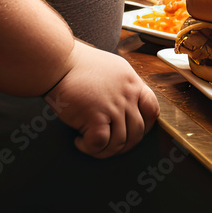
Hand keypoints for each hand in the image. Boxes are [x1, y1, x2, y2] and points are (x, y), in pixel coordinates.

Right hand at [45, 42, 159, 157]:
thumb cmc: (78, 64)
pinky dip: (89, 149)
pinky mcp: (95, 116)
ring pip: (119, 143)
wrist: (58, 62)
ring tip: (89, 143)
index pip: (152, 110)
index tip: (132, 132)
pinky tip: (79, 141)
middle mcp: (127, 95)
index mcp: (132, 82)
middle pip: (137, 132)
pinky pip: (100, 144)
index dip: (146, 126)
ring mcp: (113, 106)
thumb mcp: (111, 68)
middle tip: (108, 145)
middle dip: (124, 145)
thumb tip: (124, 106)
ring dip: (105, 150)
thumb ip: (122, 86)